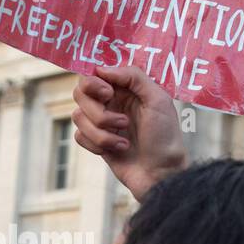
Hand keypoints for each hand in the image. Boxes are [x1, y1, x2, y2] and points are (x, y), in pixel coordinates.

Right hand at [72, 66, 185, 201]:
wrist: (161, 175)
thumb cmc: (165, 137)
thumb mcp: (158, 100)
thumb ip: (133, 76)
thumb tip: (101, 68)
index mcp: (125, 88)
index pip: (93, 73)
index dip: (94, 82)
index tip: (108, 94)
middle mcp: (111, 102)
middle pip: (80, 92)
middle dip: (98, 112)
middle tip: (123, 122)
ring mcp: (101, 122)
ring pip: (77, 116)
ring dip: (102, 132)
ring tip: (125, 142)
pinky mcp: (96, 142)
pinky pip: (79, 136)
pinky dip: (97, 144)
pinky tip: (118, 150)